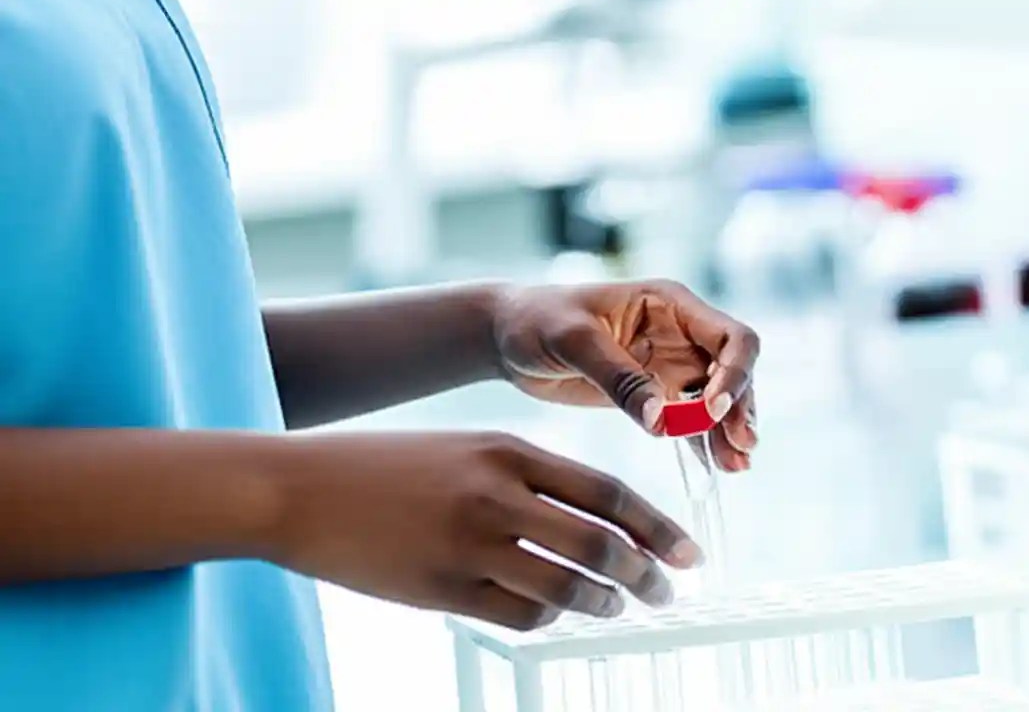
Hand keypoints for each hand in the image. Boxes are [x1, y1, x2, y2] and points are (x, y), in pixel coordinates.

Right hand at [266, 431, 699, 629]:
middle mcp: (495, 495)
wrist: (298, 489)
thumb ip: (526, 479)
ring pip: (567, 587)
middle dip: (646, 572)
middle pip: (599, 543)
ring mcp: (468, 545)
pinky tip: (555, 615)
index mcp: (507, 451)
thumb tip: (590, 523)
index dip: (656, 526)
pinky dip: (549, 618)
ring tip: (621, 607)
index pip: (607, 492)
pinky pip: (519, 615)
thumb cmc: (385, 467)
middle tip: (667, 591)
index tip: (688, 551)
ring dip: (604, 602)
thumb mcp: (465, 450)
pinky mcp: (441, 590)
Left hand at [493, 281, 759, 471]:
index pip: (730, 336)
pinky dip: (704, 442)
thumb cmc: (535, 320)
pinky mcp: (654, 393)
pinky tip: (716, 468)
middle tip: (739, 448)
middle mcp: (680, 332)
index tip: (714, 410)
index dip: (734, 373)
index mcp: (670, 304)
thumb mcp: (573, 341)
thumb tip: (663, 423)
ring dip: (728, 431)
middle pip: (734, 371)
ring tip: (734, 467)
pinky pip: (690, 420)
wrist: (506, 337)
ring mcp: (670, 364)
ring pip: (718, 400)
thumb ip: (619, 379)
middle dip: (740, 409)